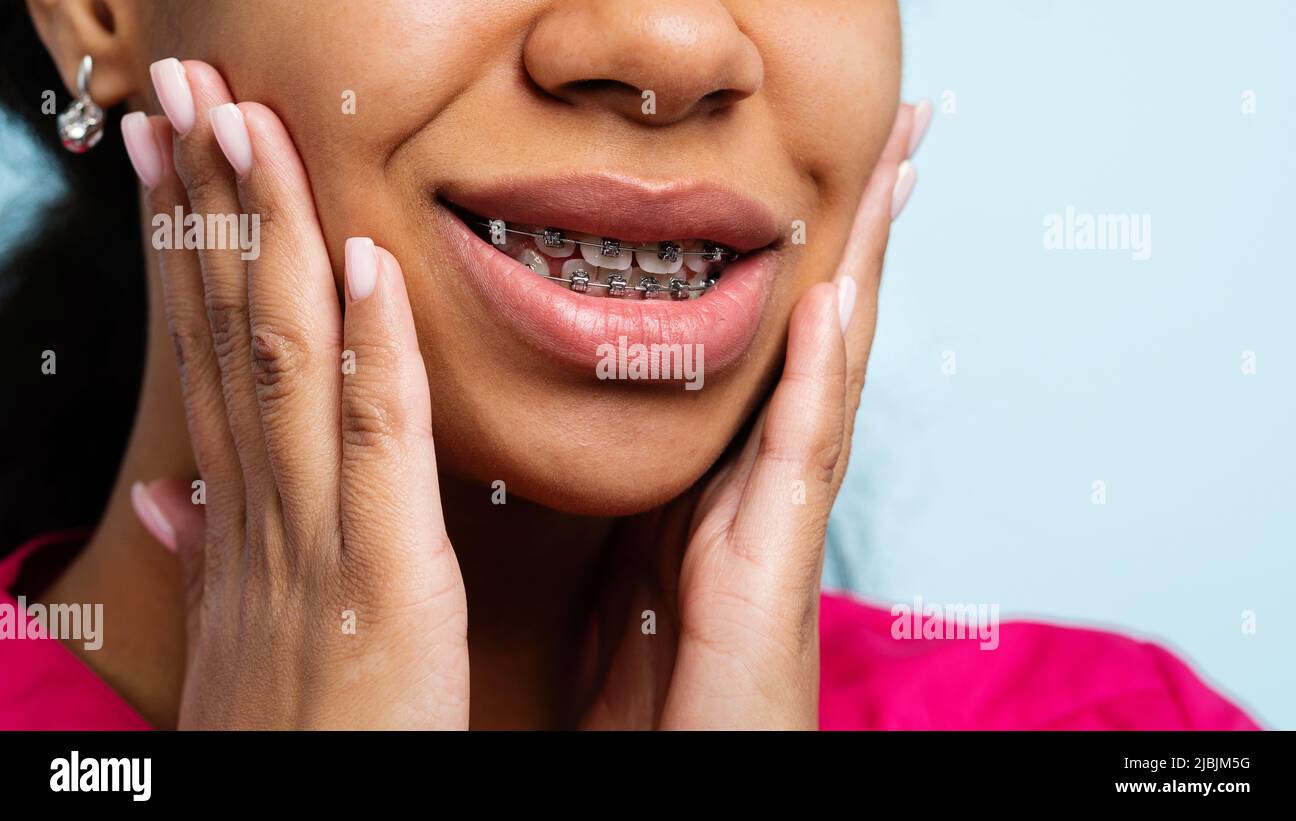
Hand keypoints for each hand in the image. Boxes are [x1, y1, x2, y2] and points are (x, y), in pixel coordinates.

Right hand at [127, 60, 468, 728]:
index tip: (170, 156)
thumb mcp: (239, 635)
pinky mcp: (383, 580)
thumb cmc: (295, 732)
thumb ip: (215, 550)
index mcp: (241, 520)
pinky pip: (377, 445)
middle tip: (184, 93)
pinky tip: (362, 262)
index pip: (207, 355)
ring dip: (267, 236)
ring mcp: (314, 539)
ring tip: (248, 127)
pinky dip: (371, 349)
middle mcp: (262, 511)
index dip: (185, 247)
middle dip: (206, 203)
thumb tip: (180, 496)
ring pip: (284, 361)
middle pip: (228, 332)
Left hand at [581, 103, 921, 728]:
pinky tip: (837, 299)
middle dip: (858, 237)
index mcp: (722, 478)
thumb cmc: (662, 695)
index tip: (820, 180)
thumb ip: (638, 498)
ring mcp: (778, 522)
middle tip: (897, 139)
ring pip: (827, 371)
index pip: (767, 345)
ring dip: (862, 270)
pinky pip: (800, 452)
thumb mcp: (634, 568)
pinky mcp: (774, 566)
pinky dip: (822, 374)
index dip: (800, 260)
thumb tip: (615, 434)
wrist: (700, 773)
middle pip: (818, 337)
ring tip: (894, 174)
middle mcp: (764, 486)